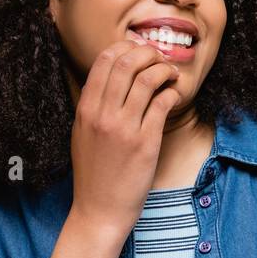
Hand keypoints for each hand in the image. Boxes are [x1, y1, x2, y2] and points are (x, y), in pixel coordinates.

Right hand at [69, 39, 181, 238]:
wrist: (99, 209)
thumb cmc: (94, 173)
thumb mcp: (83, 134)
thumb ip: (94, 106)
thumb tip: (112, 79)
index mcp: (86, 109)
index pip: (104, 61)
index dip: (126, 48)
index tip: (140, 52)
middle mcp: (102, 114)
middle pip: (127, 63)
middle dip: (149, 54)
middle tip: (160, 60)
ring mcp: (124, 128)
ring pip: (147, 79)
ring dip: (164, 70)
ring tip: (171, 75)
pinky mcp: (145, 143)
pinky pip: (162, 103)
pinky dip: (171, 92)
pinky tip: (174, 96)